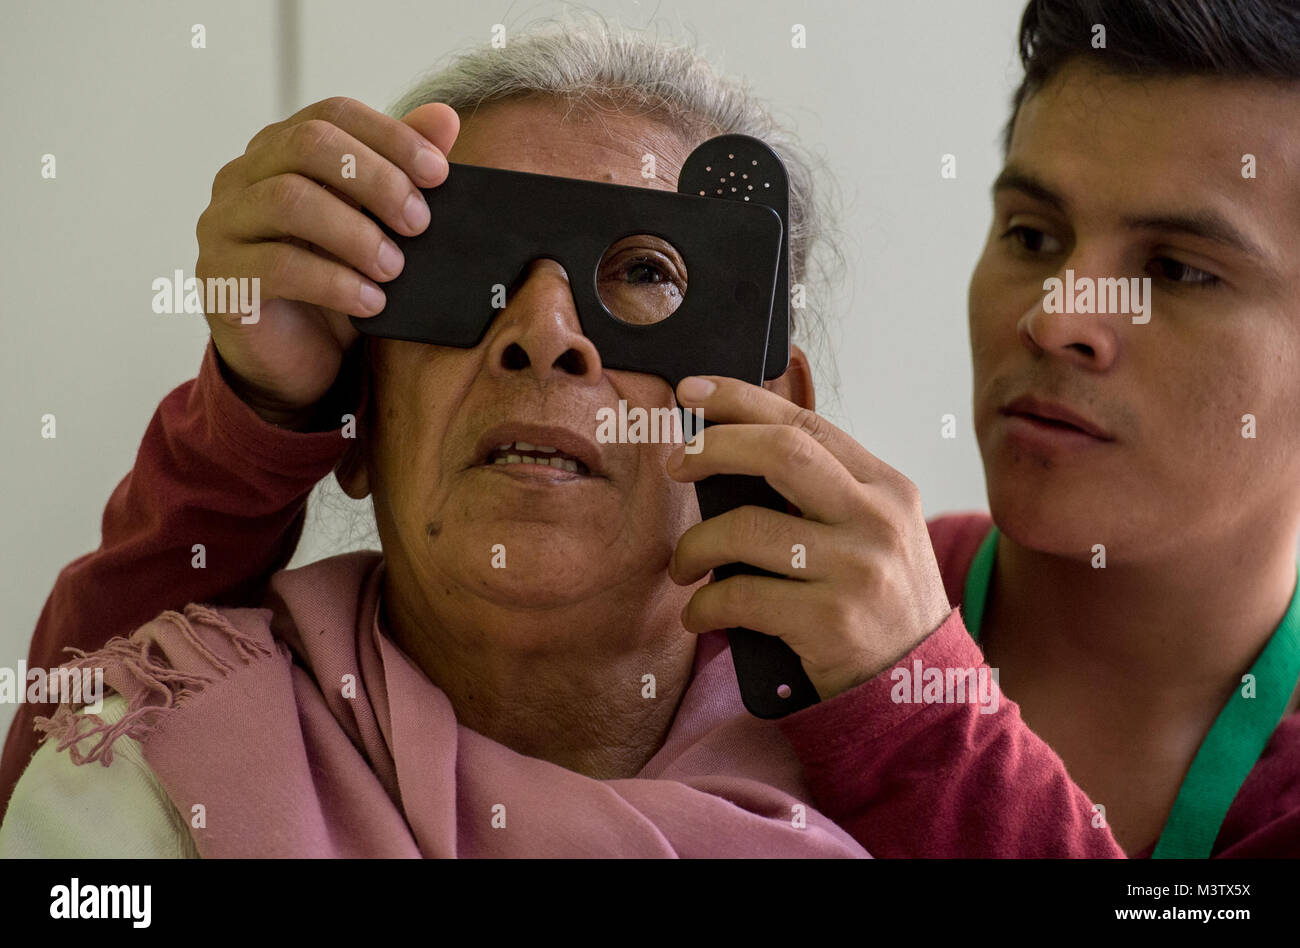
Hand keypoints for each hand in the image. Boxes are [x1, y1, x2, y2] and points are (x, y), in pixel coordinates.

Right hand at [195, 97, 458, 426]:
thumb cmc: (335, 283)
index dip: (390, 136)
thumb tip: (444, 118)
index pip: (333, 114)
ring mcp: (224, 224)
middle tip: (420, 223)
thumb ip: (401, 171)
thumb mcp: (376, 228)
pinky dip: (335, 283)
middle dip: (375, 179)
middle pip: (307, 144)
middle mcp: (243, 176)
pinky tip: (371, 302)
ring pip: (288, 201)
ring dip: (355, 234)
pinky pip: (276, 267)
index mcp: (280, 150)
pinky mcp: (221, 278)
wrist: (296, 359)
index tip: (440, 173)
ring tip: (396, 268)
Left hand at [666, 376, 952, 700]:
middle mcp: (878, 520)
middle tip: (675, 464)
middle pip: (781, 453)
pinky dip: (704, 606)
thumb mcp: (873, 533)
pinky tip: (699, 615)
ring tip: (684, 564)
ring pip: (746, 528)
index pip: (807, 423)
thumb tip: (728, 450)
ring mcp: (857, 569)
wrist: (917, 689)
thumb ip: (821, 492)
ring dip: (695, 545)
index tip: (692, 392)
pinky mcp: (830, 621)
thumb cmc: (878, 604)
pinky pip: (740, 596)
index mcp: (886, 487)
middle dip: (713, 447)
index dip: (742, 400)